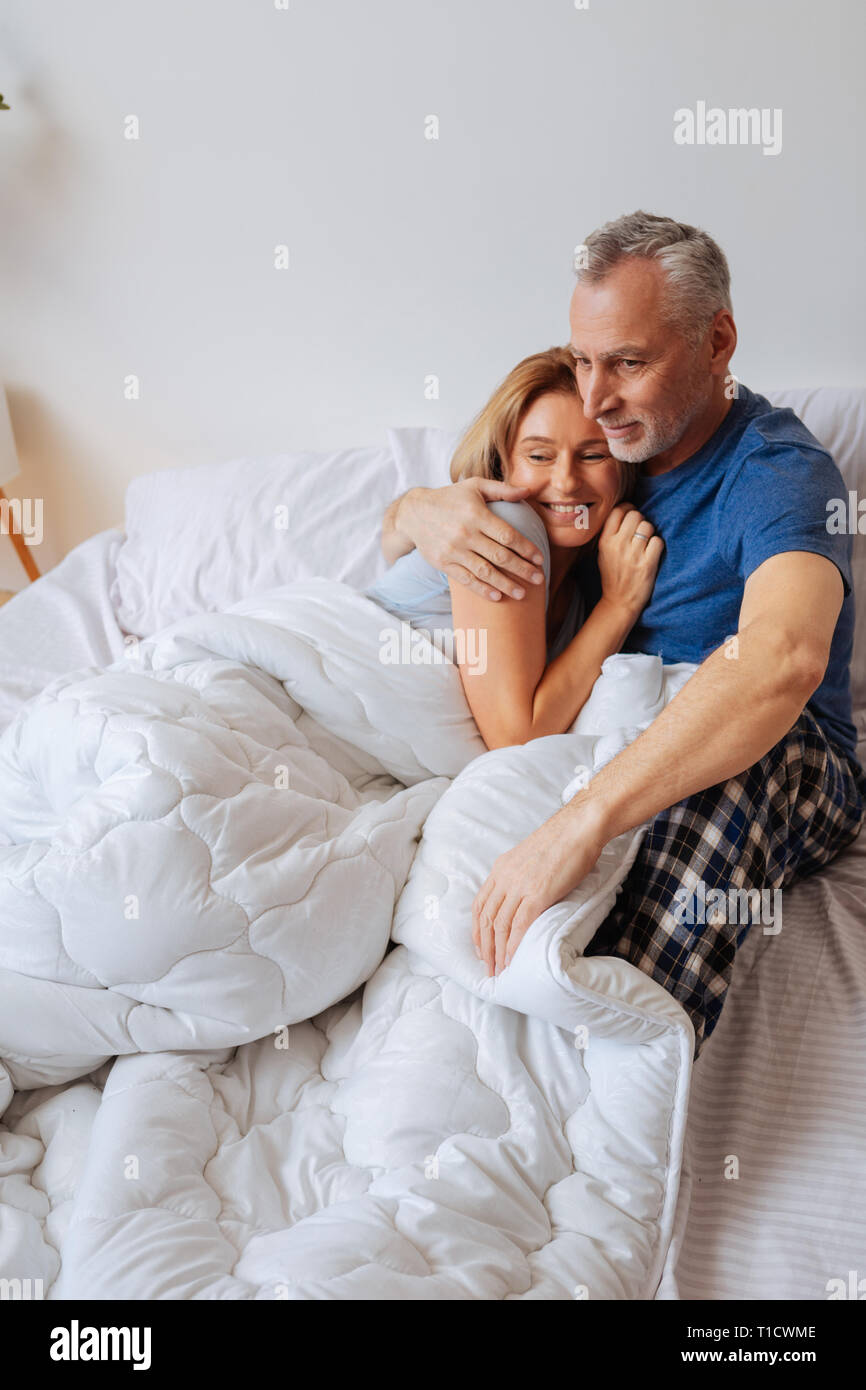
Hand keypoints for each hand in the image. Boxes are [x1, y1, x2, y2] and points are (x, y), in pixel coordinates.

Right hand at [398, 477, 546, 600]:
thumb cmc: (450, 497)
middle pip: (500, 556)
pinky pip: (466, 580)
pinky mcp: (443, 563)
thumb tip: (528, 491)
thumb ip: (502, 489)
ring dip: (506, 584)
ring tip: (522, 593)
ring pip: (485, 572)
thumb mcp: (475, 486)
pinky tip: (497, 597)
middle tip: (538, 579)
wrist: (413, 513)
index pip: (508, 536)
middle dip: (522, 570)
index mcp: (477, 515)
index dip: (526, 549)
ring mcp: (454, 551)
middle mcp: (466, 534)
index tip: (539, 558)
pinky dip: (482, 590)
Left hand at [472, 798, 607, 975]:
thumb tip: (524, 895)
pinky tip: (513, 959)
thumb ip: (521, 875)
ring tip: (499, 970)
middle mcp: (504, 877)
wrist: (579, 827)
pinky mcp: (537, 893)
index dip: (477, 929)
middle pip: (486, 918)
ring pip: (499, 925)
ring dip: (497, 951)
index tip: (480, 947)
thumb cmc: (563, 841)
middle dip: (485, 946)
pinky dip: (514, 945)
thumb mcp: (531, 857)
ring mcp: (519, 885)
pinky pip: (519, 925)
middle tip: (488, 967)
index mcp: (501, 867)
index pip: (480, 904)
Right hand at [597, 503, 663, 618]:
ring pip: (648, 526)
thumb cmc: (612, 575)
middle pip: (635, 515)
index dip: (628, 510)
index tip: (631, 517)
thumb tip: (626, 511)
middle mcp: (618, 545)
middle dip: (640, 521)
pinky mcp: (647, 564)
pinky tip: (651, 553)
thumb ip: (611, 533)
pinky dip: (657, 546)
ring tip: (645, 545)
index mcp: (605, 541)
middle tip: (639, 533)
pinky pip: (658, 541)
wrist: (619, 602)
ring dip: (649, 533)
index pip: (618, 511)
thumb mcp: (603, 553)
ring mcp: (633, 555)